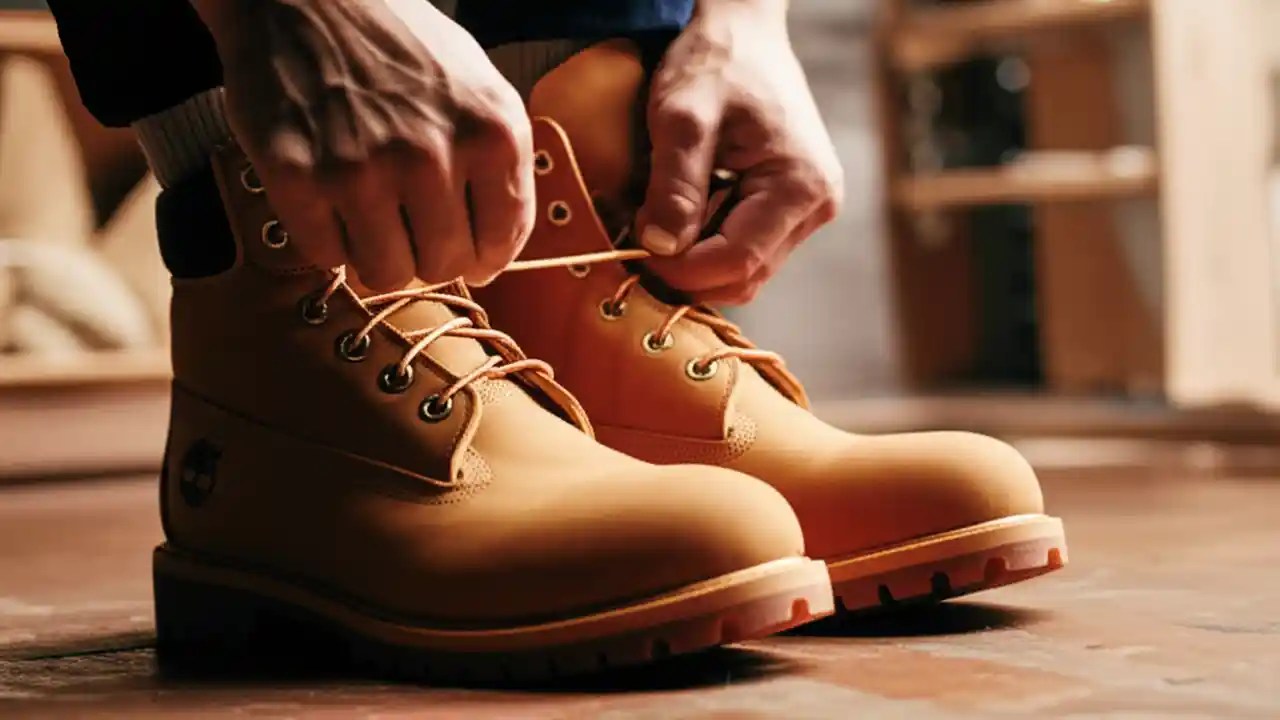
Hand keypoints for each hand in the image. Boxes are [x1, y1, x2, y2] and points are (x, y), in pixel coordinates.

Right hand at [193, 0, 533, 289]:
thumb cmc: (398, 45)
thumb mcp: (480, 89)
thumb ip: (501, 167)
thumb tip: (495, 252)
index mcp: (491, 132)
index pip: (503, 244)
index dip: (483, 255)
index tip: (467, 249)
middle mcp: (431, 155)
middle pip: (445, 267)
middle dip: (430, 255)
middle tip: (411, 225)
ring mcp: (361, 170)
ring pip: (387, 275)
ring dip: (380, 255)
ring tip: (372, 215)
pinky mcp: (297, 180)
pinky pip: (328, 256)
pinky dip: (330, 239)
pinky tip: (331, 200)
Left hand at [638, 0, 842, 304]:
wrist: (742, 31)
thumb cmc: (716, 63)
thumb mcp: (682, 117)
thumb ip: (674, 185)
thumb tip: (658, 248)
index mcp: (800, 187)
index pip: (736, 262)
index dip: (679, 268)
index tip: (635, 245)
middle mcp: (816, 207)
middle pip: (743, 276)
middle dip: (686, 271)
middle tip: (638, 238)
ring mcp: (807, 210)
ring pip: (743, 270)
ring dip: (694, 260)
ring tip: (657, 219)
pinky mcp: (790, 209)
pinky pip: (744, 248)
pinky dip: (706, 243)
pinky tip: (681, 212)